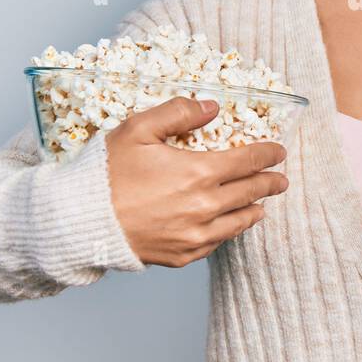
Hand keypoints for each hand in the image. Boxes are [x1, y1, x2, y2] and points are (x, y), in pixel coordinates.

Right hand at [104, 97, 289, 266]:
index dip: (268, 154)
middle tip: (280, 179)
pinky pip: (217, 242)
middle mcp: (205, 207)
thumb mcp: (138, 129)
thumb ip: (178, 112)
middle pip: (251, 192)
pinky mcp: (183, 255)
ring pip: (240, 222)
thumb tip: (212, 106)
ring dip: (255, 209)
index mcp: (199, 173)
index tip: (279, 151)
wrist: (80, 221)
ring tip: (262, 205)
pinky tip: (230, 225)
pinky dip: (229, 231)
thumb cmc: (106, 173)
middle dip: (270, 183)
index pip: (248, 161)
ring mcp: (195, 235)